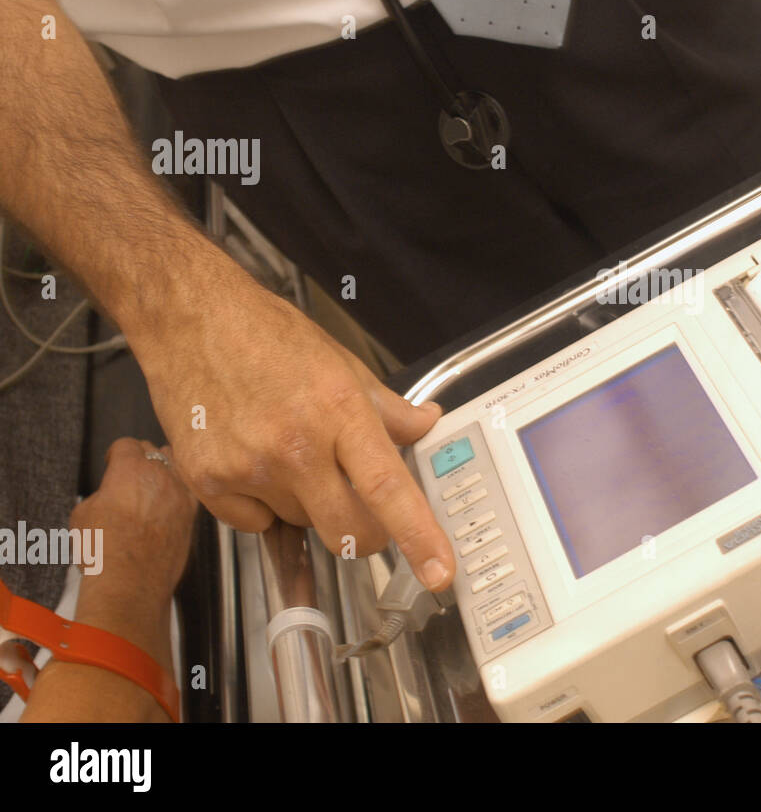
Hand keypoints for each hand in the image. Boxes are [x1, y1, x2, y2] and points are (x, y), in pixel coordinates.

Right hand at [69, 439, 196, 664]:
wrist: (130, 582)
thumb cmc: (103, 550)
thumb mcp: (83, 513)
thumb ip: (101, 493)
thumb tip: (109, 495)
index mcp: (131, 469)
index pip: (126, 444)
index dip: (116, 453)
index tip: (112, 461)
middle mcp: (161, 475)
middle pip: (154, 450)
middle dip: (141, 458)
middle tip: (130, 473)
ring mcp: (181, 494)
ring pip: (177, 468)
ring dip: (165, 471)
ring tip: (152, 485)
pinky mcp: (192, 514)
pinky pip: (189, 491)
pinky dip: (180, 492)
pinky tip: (169, 503)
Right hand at [130, 275, 455, 590]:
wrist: (190, 318)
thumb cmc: (267, 335)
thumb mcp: (343, 363)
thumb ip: (389, 408)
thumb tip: (426, 425)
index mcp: (338, 411)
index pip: (387, 487)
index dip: (418, 535)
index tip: (440, 572)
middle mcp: (294, 446)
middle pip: (348, 531)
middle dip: (365, 532)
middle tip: (360, 504)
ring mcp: (248, 468)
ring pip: (303, 524)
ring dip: (308, 504)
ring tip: (288, 451)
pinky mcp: (208, 483)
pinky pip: (255, 524)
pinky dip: (262, 506)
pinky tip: (253, 461)